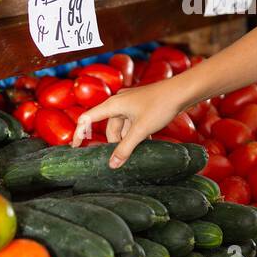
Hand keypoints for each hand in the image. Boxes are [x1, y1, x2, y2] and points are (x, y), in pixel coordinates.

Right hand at [71, 79, 189, 167]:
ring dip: (129, 139)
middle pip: (109, 128)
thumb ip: (125, 148)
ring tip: (140, 149)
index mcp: (113, 105)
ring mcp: (130, 104)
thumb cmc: (160, 105)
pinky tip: (147, 142)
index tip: (75, 147)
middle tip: (125, 157)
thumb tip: (112, 164)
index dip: (79, 132)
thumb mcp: (141, 130)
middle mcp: (118, 103)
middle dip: (115, 143)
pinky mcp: (141, 107)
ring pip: (123, 127)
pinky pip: (132, 123)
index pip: (87, 118)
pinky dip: (136, 133)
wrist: (181, 92)